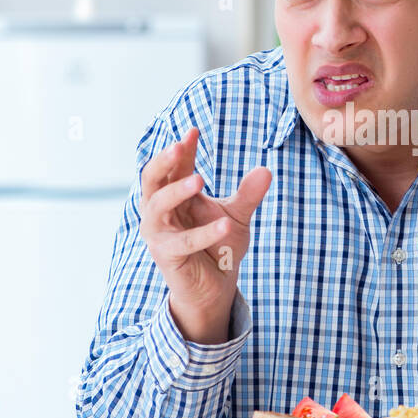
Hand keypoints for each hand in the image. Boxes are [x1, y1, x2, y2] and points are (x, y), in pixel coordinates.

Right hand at [140, 127, 271, 342]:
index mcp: (174, 194)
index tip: (194, 130)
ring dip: (177, 191)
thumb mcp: (237, 216)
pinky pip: (183, 242)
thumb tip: (266, 170)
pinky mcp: (166, 256)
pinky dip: (204, 233)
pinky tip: (226, 226)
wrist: (215, 287)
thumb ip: (248, 194)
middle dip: (163, 161)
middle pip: (151, 179)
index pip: (174, 166)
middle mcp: (160, 211)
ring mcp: (159, 234)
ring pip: (157, 207)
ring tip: (200, 179)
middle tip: (179, 144)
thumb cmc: (219, 246)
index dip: (182, 149)